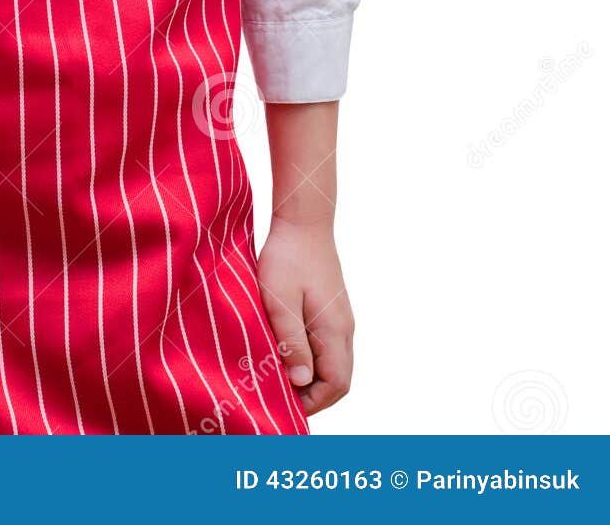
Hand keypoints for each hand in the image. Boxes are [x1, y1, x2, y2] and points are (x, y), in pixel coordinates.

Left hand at [255, 217, 353, 416]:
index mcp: (334, 329)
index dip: (312, 402)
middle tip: (279, 396)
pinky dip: (312, 360)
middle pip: (339, 379)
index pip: (336, 384)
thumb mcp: (279, 301)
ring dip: (311, 378)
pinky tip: (286, 353)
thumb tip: (300, 382)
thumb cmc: (286, 257)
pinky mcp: (333, 310)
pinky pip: (328, 347)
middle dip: (312, 395)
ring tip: (279, 377)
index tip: (283, 403)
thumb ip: (291, 342)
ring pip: (334, 364)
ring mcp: (341, 319)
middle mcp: (344, 328)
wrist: (303, 220)